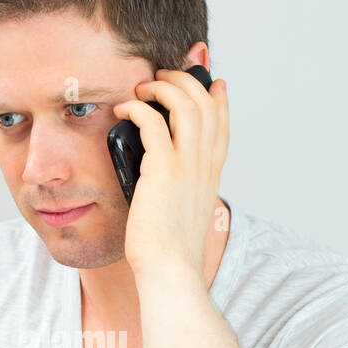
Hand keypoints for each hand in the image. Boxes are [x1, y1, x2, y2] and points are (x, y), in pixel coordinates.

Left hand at [112, 68, 228, 279]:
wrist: (171, 270)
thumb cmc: (169, 251)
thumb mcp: (183, 214)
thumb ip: (180, 190)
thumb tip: (159, 178)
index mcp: (210, 175)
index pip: (222, 125)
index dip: (218, 98)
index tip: (212, 82)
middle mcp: (204, 165)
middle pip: (206, 104)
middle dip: (186, 80)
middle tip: (163, 76)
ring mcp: (187, 166)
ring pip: (185, 104)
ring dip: (162, 86)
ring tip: (143, 87)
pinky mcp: (163, 170)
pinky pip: (153, 122)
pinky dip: (138, 107)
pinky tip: (124, 109)